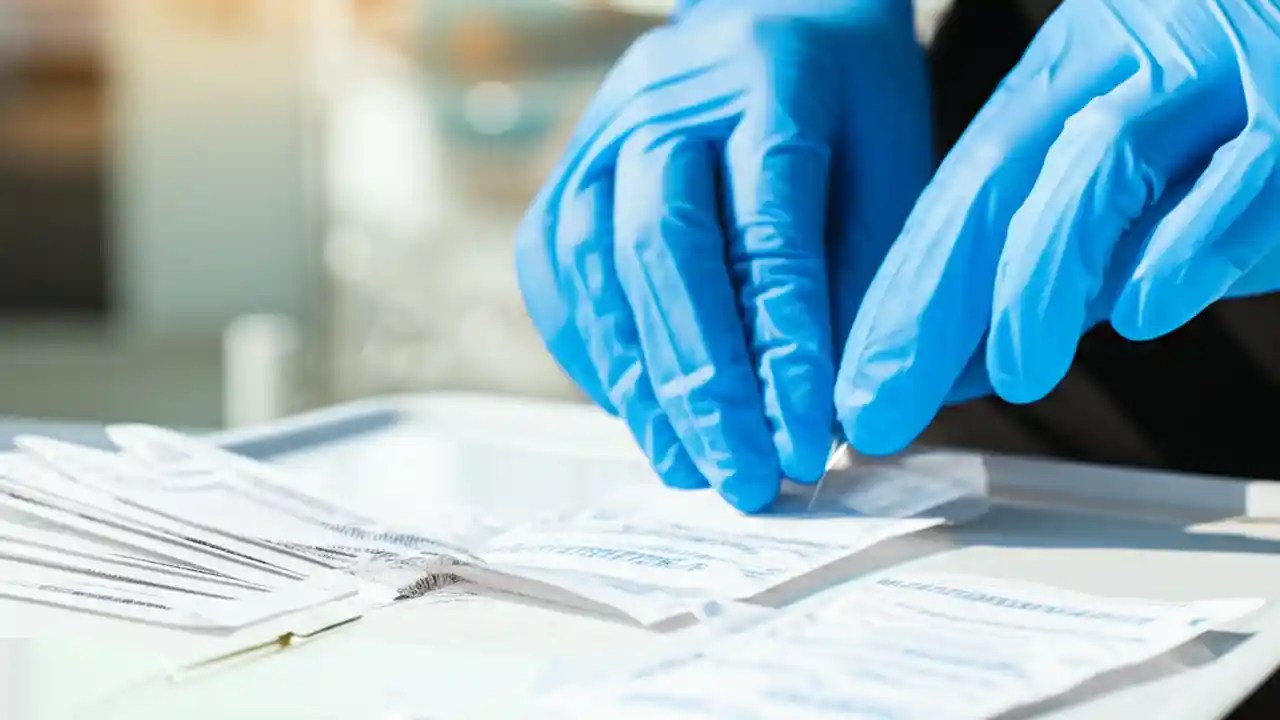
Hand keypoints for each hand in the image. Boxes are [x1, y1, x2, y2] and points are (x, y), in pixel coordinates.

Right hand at [516, 0, 931, 510]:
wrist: (770, 13)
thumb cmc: (847, 99)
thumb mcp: (893, 162)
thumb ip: (868, 274)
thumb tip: (841, 411)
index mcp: (771, 84)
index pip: (768, 232)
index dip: (783, 349)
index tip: (804, 441)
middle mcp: (666, 103)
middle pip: (664, 252)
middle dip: (702, 383)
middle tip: (742, 478)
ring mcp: (599, 134)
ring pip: (594, 266)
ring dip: (640, 382)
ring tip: (687, 468)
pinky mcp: (565, 172)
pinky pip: (554, 272)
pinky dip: (593, 349)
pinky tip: (633, 409)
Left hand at [837, 0, 1279, 455]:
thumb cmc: (1259, 94)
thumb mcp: (1148, 150)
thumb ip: (1066, 249)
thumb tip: (964, 362)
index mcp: (1082, 59)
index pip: (966, 182)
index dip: (908, 287)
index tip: (865, 379)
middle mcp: (1139, 50)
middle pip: (1001, 176)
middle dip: (929, 302)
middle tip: (887, 403)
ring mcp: (1224, 67)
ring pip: (1099, 165)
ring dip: (1042, 281)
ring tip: (1017, 372)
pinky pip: (1243, 173)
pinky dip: (1187, 247)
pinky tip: (1144, 312)